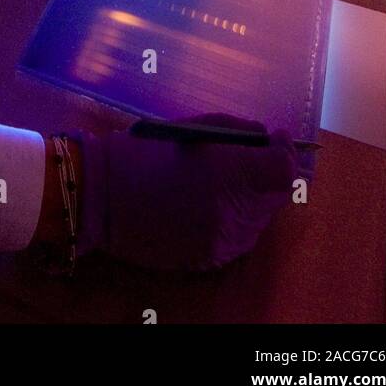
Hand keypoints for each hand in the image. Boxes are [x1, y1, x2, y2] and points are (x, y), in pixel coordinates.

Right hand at [75, 114, 296, 271]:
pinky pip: (240, 238)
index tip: (276, 139)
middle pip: (277, 195)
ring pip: (261, 219)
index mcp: (228, 172)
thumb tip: (265, 140)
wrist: (101, 197)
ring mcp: (222, 241)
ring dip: (253, 199)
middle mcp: (232, 212)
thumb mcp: (193, 126)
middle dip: (269, 174)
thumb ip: (236, 131)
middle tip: (250, 158)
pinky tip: (211, 205)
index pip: (284, 168)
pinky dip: (235, 220)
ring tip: (227, 183)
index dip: (284, 150)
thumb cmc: (143, 152)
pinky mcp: (210, 259)